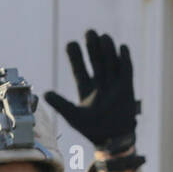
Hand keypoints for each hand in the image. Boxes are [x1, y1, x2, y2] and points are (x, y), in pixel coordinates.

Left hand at [43, 30, 140, 152]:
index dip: (76, 56)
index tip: (71, 44)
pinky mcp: (127, 88)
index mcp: (86, 88)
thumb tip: (45, 93)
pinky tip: (122, 47)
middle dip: (92, 48)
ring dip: (108, 50)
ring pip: (110, 62)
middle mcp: (100, 83)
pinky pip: (126, 70)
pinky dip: (125, 59)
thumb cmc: (92, 129)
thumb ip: (60, 104)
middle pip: (96, 61)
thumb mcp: (73, 116)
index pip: (79, 68)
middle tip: (89, 32)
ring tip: (103, 37)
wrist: (114, 139)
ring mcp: (113, 84)